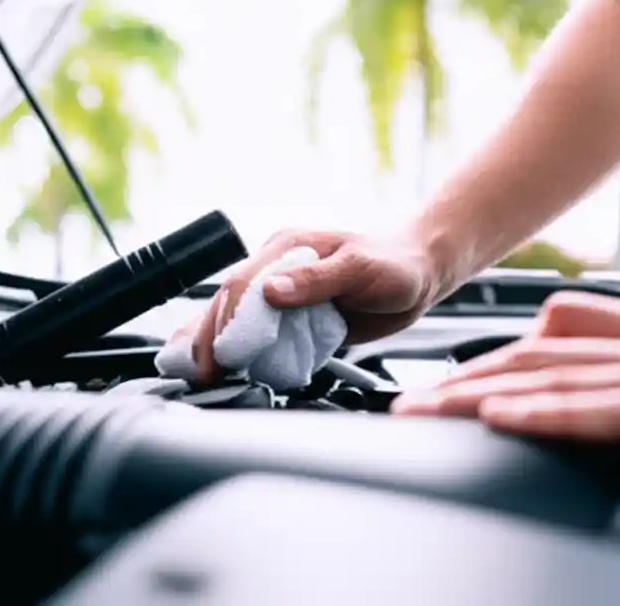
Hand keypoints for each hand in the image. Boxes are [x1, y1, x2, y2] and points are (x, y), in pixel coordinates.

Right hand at [184, 229, 440, 382]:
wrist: (419, 275)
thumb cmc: (395, 264)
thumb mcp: (359, 268)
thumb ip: (316, 279)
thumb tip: (271, 290)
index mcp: (286, 247)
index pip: (243, 282)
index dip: (228, 317)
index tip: (223, 349)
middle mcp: (276, 267)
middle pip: (229, 302)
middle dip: (211, 336)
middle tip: (204, 371)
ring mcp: (281, 294)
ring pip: (235, 318)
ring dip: (216, 343)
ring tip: (201, 372)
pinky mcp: (291, 317)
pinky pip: (257, 333)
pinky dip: (237, 348)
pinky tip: (218, 363)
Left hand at [392, 291, 619, 467]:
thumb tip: (611, 379)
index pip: (559, 329)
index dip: (492, 352)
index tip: (441, 377)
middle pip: (540, 350)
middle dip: (463, 377)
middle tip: (403, 404)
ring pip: (559, 375)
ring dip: (480, 395)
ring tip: (421, 414)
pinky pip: (613, 410)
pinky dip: (552, 412)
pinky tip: (504, 419)